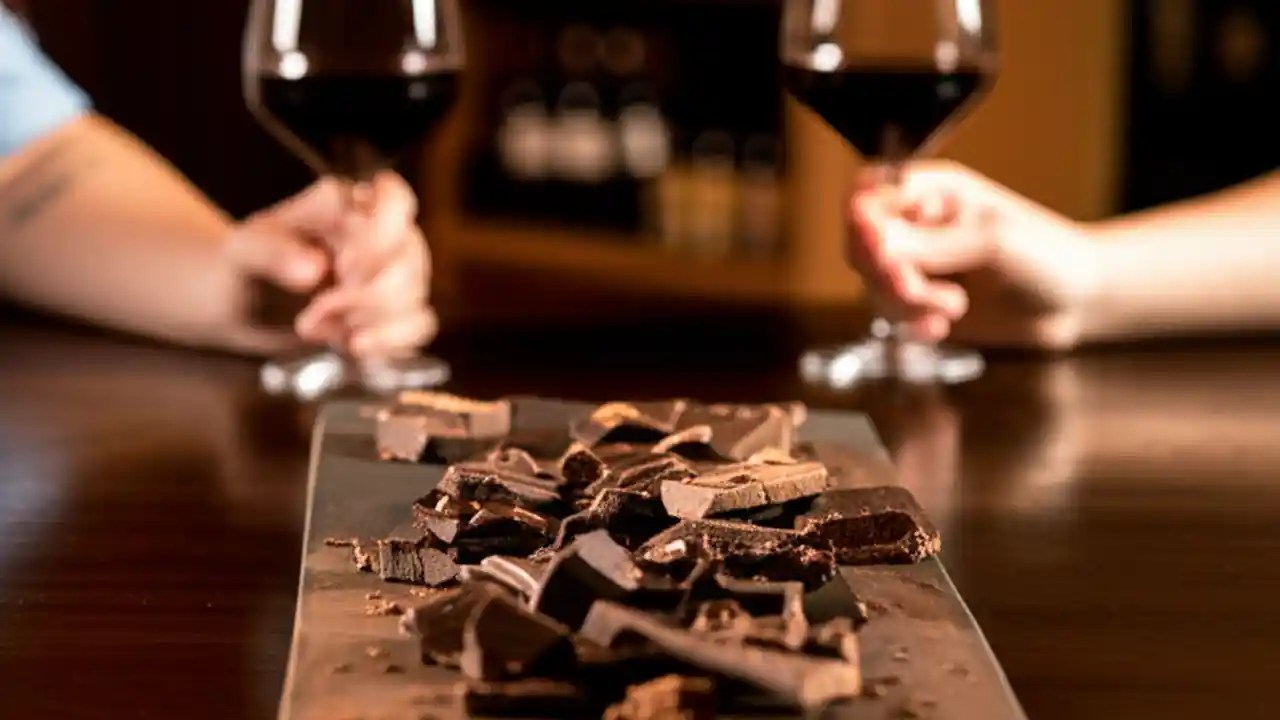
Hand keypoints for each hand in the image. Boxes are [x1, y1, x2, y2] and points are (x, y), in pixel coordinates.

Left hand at [225, 172, 436, 357]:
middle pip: (409, 259)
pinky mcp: (395, 315)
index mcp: (348, 206)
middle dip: (365, 296)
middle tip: (314, 311)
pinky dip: (389, 341)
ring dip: (369, 322)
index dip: (383, 232)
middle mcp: (382, 236)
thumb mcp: (243, 251)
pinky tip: (351, 347)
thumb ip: (271, 251)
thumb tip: (315, 270)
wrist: (242, 308)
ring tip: (316, 329)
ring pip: (415, 296)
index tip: (346, 263)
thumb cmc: (246, 265)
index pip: (395, 198)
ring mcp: (393, 276)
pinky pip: (420, 326)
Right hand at [846, 161, 1099, 349]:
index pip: (869, 193)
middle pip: (861, 245)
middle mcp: (916, 226)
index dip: (861, 220)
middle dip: (885, 273)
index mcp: (931, 191)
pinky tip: (943, 327)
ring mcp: (917, 267)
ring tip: (952, 307)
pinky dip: (913, 325)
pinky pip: (892, 317)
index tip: (876, 246)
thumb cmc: (1046, 253)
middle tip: (913, 288)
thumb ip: (932, 244)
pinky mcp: (921, 305)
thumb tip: (877, 246)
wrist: (1076, 303)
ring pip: (873, 286)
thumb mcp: (992, 240)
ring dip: (906, 304)